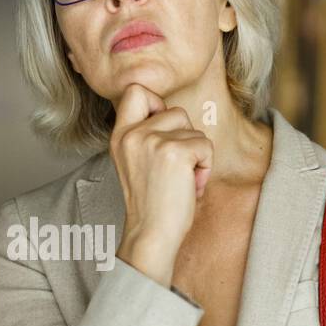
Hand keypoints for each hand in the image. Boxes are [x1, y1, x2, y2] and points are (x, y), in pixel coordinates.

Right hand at [109, 83, 212, 284]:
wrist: (151, 235)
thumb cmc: (151, 204)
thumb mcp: (136, 162)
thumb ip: (145, 135)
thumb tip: (174, 112)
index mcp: (120, 136)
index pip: (136, 91)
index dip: (157, 104)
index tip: (162, 131)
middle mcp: (133, 134)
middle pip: (176, 110)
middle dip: (185, 138)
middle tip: (176, 168)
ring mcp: (152, 141)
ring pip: (194, 129)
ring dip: (197, 154)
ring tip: (183, 179)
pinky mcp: (175, 152)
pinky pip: (205, 145)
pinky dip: (205, 166)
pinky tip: (191, 185)